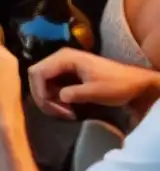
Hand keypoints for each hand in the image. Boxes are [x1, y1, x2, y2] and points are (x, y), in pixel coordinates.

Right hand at [29, 47, 159, 120]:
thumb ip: (75, 93)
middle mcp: (60, 58)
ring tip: (63, 112)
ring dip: (47, 98)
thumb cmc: (116, 85)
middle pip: (36, 76)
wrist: (133, 83)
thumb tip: (58, 98)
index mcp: (65, 58)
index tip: (54, 108)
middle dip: (42, 96)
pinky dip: (53, 97)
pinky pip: (50, 84)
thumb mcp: (97, 91)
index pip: (38, 72)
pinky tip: (65, 107)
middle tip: (58, 113)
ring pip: (41, 81)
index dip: (40, 91)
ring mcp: (62, 65)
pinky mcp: (65, 73)